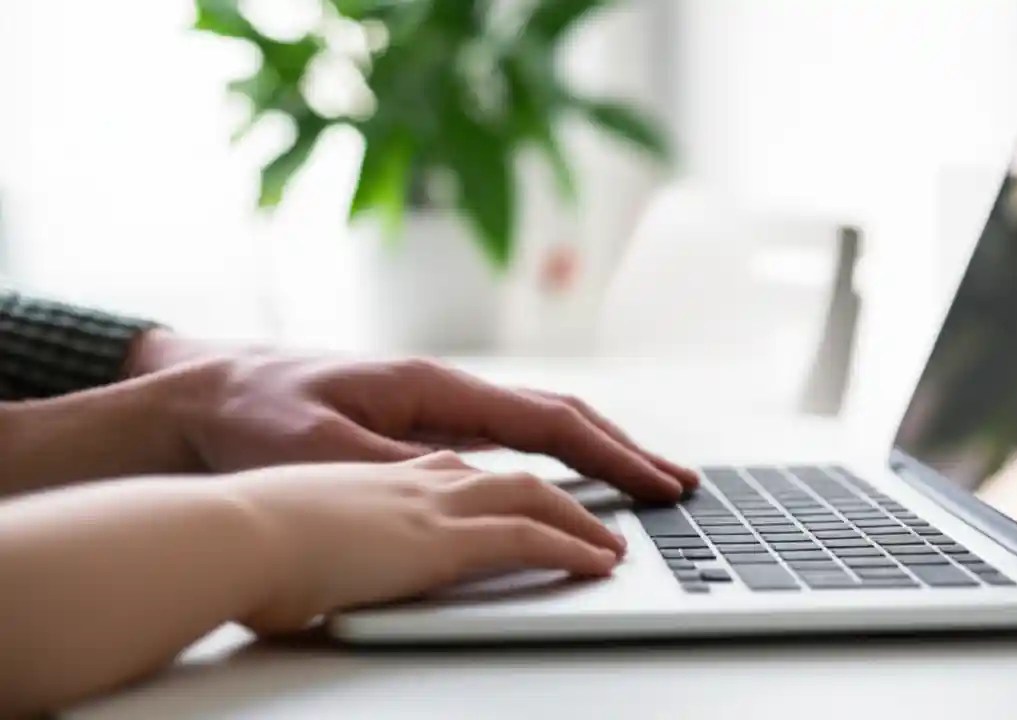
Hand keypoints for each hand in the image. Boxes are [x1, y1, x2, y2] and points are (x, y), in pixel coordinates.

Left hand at [131, 331, 696, 500]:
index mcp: (435, 387)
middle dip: (624, 450)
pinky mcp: (425, 423)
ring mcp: (440, 405)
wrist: (205, 391)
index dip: (609, 454)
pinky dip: (558, 456)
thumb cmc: (256, 415)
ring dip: (599, 451)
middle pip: (561, 415)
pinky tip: (575, 476)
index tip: (656, 482)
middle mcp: (448, 390)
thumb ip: (399, 468)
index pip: (546, 420)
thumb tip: (475, 486)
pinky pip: (511, 438)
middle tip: (679, 484)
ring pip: (540, 424)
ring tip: (647, 480)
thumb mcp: (320, 448)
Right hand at [231, 452, 624, 633]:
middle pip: (517, 469)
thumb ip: (339, 529)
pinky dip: (571, 546)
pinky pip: (527, 536)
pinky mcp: (439, 539)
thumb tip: (338, 560)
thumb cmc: (242, 536)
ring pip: (534, 495)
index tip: (541, 498)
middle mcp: (419, 474)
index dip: (515, 483)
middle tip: (604, 508)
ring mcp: (432, 501)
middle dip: (569, 485)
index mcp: (387, 469)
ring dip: (584, 517)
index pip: (471, 466)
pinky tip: (599, 562)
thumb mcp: (303, 522)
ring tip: (614, 543)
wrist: (222, 532)